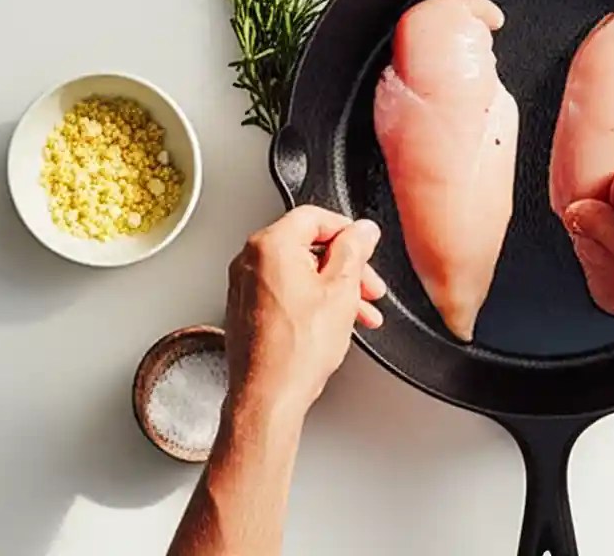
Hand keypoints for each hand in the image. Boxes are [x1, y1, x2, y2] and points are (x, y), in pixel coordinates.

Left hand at [224, 205, 385, 418]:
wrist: (269, 395)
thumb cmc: (297, 350)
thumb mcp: (342, 290)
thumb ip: (355, 250)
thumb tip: (363, 231)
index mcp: (271, 246)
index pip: (315, 217)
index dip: (348, 231)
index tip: (365, 245)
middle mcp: (250, 260)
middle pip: (307, 245)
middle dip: (345, 266)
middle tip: (368, 285)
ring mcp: (245, 285)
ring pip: (299, 271)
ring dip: (333, 287)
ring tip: (358, 310)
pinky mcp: (246, 308)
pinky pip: (285, 291)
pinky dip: (312, 300)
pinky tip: (334, 321)